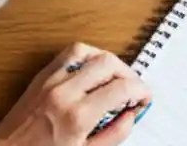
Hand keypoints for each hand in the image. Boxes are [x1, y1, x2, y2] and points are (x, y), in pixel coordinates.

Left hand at [0, 42, 151, 145]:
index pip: (121, 88)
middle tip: (133, 88)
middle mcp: (65, 92)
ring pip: (90, 52)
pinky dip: (88, 55)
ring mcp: (52, 80)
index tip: (143, 98)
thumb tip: (131, 114)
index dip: (141, 90)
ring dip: (109, 61)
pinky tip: (94, 68)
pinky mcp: (43, 74)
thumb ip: (114, 134)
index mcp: (78, 116)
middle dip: (128, 73)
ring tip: (115, 77)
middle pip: (108, 63)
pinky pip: (70, 52)